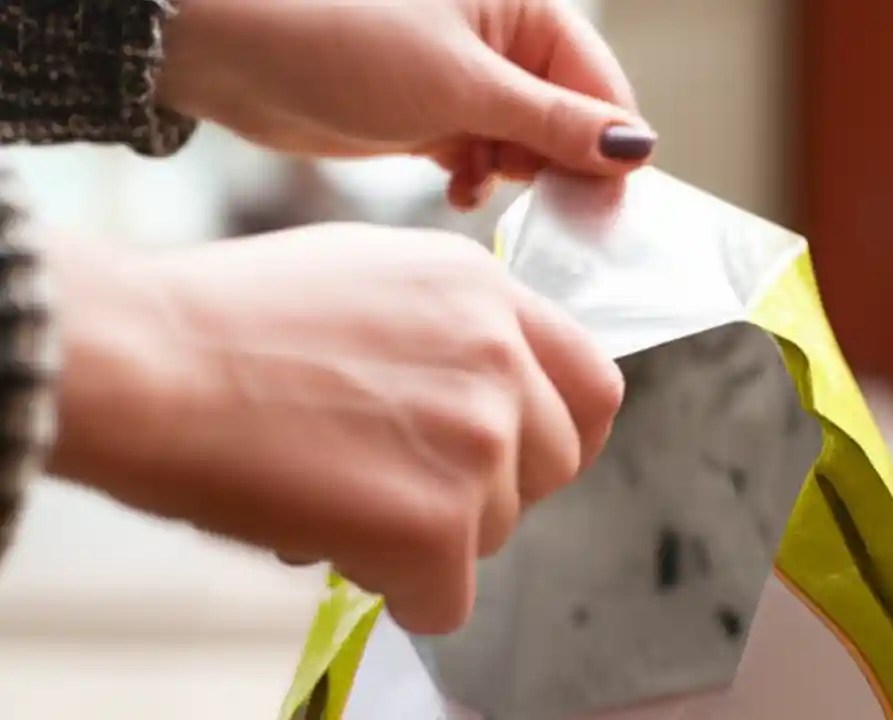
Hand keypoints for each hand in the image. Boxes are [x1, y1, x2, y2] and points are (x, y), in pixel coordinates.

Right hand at [46, 226, 622, 633]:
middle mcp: (500, 358)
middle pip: (554, 466)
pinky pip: (448, 598)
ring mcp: (476, 440)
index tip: (530, 459)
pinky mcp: (436, 524)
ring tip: (339, 492)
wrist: (145, 362)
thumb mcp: (372, 276)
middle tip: (405, 485)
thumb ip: (451, 329)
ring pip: (496, 533)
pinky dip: (398, 590)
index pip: (593, 385)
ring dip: (429, 535)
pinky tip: (333, 539)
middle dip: (491, 489)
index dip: (565, 432)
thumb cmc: (226, 322)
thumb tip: (486, 398)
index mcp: (486, 291)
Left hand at [159, 0, 655, 207]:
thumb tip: (636, 147)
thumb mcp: (463, 87)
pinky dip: (479, 178)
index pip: (600, 86)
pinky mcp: (432, 114)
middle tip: (547, 210)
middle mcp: (503, 42)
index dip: (609, 146)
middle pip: (570, 118)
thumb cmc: (341, 38)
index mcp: (525, 10)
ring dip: (516, 175)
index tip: (606, 207)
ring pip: (527, 144)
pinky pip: (484, 156)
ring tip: (481, 181)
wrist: (232, 51)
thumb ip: (554, 123)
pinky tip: (460, 188)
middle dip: (560, 165)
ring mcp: (466, 80)